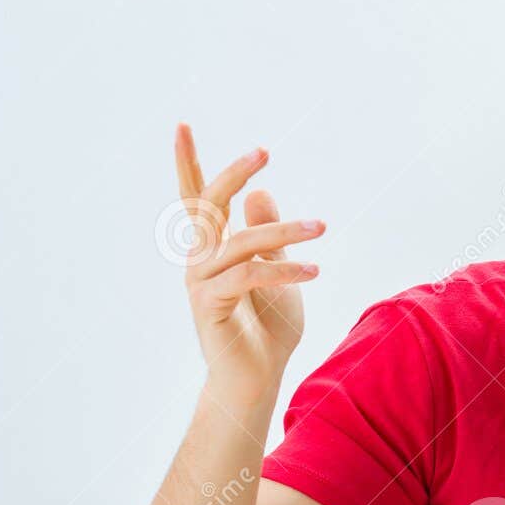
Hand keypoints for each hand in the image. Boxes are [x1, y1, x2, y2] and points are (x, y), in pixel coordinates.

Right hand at [174, 123, 323, 400]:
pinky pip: (248, 277)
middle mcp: (199, 260)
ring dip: (286, 231)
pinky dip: (284, 270)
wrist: (257, 379)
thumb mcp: (277, 271)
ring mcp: (201, 283)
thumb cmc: (267, 327)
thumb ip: (268, 235)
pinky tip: (314, 269)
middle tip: (264, 151)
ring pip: (240, 242)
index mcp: (212, 248)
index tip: (182, 125)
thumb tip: (260, 193)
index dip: (187, 163)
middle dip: (233, 174)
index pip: (197, 199)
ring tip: (322, 226)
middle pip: (209, 206)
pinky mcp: (210, 306)